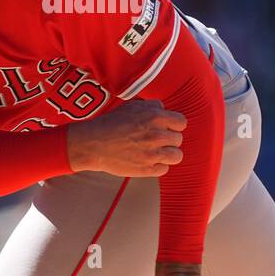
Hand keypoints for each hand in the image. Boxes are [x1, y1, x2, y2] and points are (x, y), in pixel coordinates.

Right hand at [66, 99, 185, 177]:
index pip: (181, 123)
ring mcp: (152, 154)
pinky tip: (147, 160)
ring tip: (156, 152)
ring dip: (168, 154)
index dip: (174, 125)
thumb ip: (152, 106)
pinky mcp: (147, 169)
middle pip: (178, 139)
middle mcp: (156, 135)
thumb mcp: (131, 106)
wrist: (93, 144)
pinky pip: (164, 169)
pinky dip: (158, 166)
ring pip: (177, 156)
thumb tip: (164, 110)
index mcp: (154, 117)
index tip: (166, 128)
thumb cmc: (111, 123)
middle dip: (168, 139)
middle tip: (156, 140)